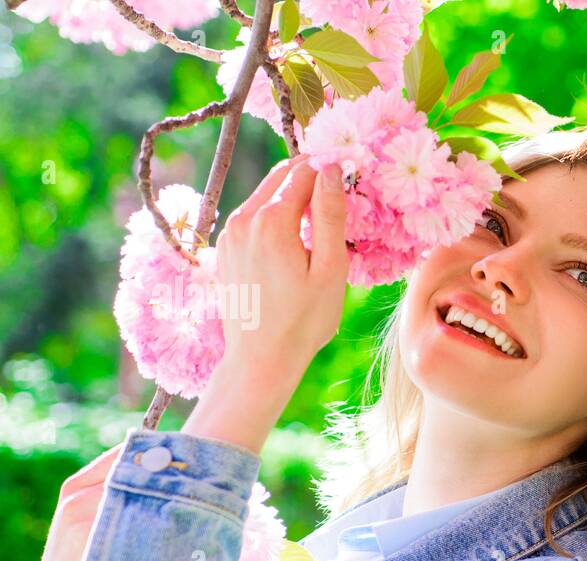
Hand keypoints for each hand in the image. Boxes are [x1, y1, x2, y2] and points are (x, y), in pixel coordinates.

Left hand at [184, 155, 347, 456]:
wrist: (260, 357)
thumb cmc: (304, 320)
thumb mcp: (330, 268)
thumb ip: (330, 214)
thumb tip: (331, 168)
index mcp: (271, 220)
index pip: (305, 171)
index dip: (331, 170)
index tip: (352, 178)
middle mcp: (244, 218)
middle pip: (282, 176)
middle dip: (311, 177)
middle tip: (340, 195)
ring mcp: (230, 233)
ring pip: (266, 195)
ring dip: (293, 198)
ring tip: (320, 222)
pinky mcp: (226, 247)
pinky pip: (254, 217)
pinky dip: (276, 217)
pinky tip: (295, 242)